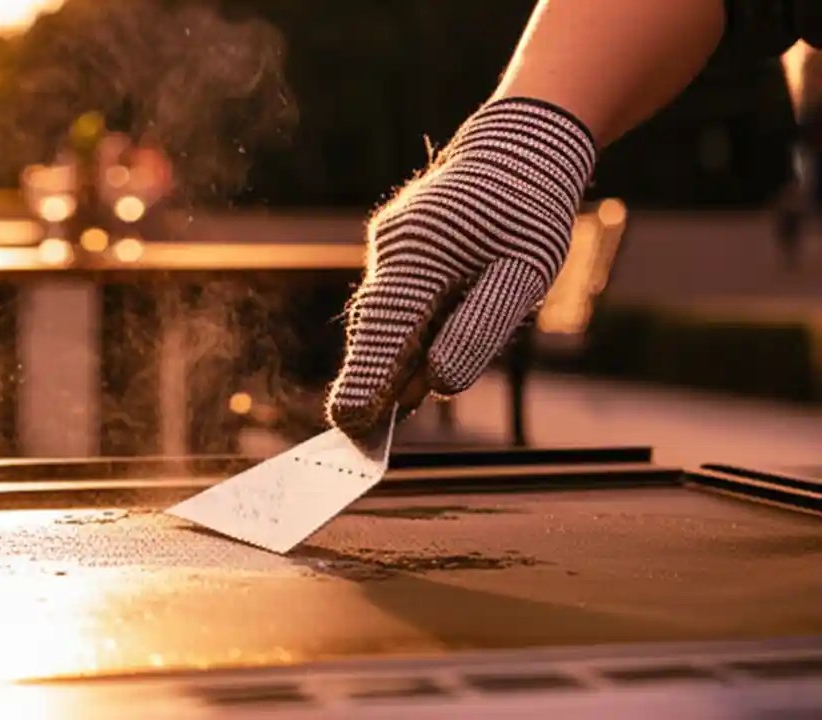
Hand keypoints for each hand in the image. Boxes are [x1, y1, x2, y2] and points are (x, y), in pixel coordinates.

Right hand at [326, 97, 595, 439]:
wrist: (524, 142)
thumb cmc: (531, 207)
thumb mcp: (523, 273)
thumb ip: (479, 330)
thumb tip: (438, 384)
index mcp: (420, 254)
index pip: (382, 331)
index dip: (364, 381)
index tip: (347, 423)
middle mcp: (393, 249)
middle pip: (377, 330)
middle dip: (375, 381)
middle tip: (372, 435)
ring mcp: (392, 245)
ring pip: (388, 318)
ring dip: (397, 360)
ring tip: (407, 403)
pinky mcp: (401, 246)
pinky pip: (400, 300)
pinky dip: (409, 333)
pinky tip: (427, 357)